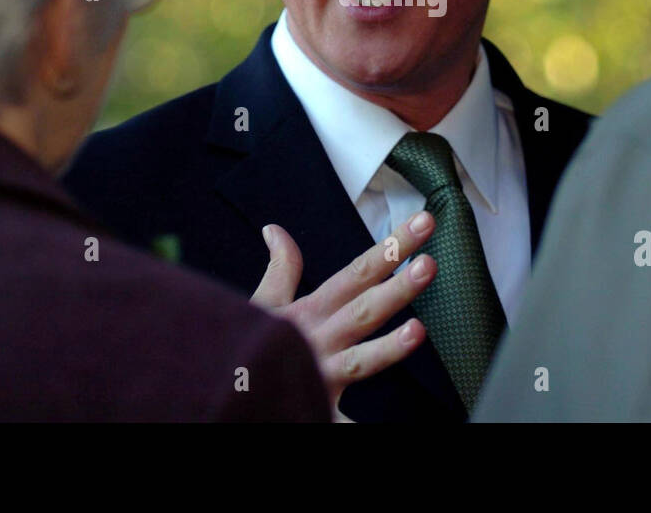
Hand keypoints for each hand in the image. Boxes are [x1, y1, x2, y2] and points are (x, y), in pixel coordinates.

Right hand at [251, 211, 436, 420]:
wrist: (222, 389)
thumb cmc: (246, 348)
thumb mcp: (263, 305)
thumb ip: (281, 270)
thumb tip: (276, 230)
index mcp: (310, 313)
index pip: (357, 273)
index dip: (390, 248)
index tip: (422, 222)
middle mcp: (318, 341)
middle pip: (363, 311)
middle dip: (397, 288)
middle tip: (428, 265)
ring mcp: (318, 377)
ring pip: (357, 362)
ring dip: (387, 347)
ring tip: (417, 331)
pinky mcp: (314, 409)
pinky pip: (341, 421)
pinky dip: (356, 426)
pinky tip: (383, 427)